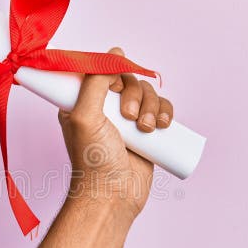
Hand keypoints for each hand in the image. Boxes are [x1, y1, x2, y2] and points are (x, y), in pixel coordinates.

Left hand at [58, 47, 173, 218]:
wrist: (113, 195)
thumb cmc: (93, 161)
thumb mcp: (85, 116)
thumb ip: (96, 82)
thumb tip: (115, 52)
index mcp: (82, 101)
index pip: (101, 71)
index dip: (112, 74)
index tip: (114, 88)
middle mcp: (104, 108)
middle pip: (129, 80)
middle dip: (135, 95)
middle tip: (129, 118)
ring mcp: (126, 120)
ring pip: (148, 94)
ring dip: (152, 107)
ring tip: (146, 130)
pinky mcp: (145, 132)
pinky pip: (162, 110)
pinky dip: (165, 114)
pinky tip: (162, 126)